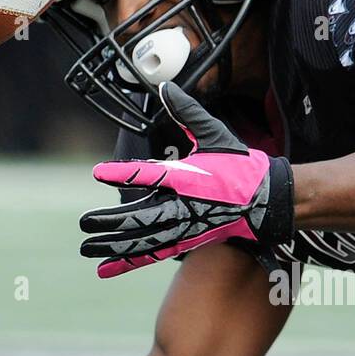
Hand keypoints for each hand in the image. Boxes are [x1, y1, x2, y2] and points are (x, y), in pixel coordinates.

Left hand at [80, 83, 293, 277]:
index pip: (150, 174)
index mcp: (189, 177)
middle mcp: (185, 206)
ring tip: (86, 248)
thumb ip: (187, 112)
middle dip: (111, 221)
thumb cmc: (242, 166)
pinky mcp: (188, 241)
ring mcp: (187, 227)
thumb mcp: (215, 134)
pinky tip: (106, 269)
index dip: (124, 174)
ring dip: (114, 245)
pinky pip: (154, 254)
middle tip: (85, 222)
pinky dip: (130, 262)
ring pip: (145, 240)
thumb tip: (165, 86)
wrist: (269, 201)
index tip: (99, 173)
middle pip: (142, 217)